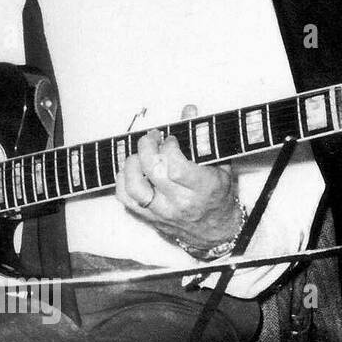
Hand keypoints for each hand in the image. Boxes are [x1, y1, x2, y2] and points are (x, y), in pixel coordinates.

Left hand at [115, 104, 241, 249]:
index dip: (168, 147)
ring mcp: (161, 211)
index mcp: (203, 188)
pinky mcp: (147, 217)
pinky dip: (122, 180)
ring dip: (131, 163)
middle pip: (152, 171)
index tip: (170, 138)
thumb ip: (202, 137)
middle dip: (147, 147)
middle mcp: (180, 202)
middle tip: (151, 137)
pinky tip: (131, 169)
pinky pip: (124, 198)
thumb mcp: (219, 164)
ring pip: (134, 186)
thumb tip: (187, 110)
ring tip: (140, 154)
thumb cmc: (218, 195)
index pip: (176, 167)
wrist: (215, 232)